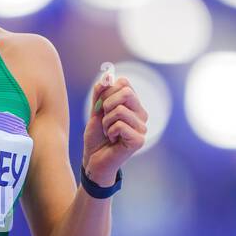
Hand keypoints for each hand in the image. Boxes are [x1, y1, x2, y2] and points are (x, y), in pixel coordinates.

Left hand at [82, 71, 147, 185]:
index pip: (124, 83)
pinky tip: (113, 140)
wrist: (93, 160)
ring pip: (120, 109)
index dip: (108, 91)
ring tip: (108, 132)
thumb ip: (101, 93)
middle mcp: (141, 115)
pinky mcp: (139, 140)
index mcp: (133, 106)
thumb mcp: (95, 111)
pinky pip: (120, 124)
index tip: (102, 106)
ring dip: (106, 121)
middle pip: (126, 91)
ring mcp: (142, 128)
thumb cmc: (96, 137)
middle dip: (107, 104)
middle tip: (104, 119)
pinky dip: (110, 131)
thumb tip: (108, 75)